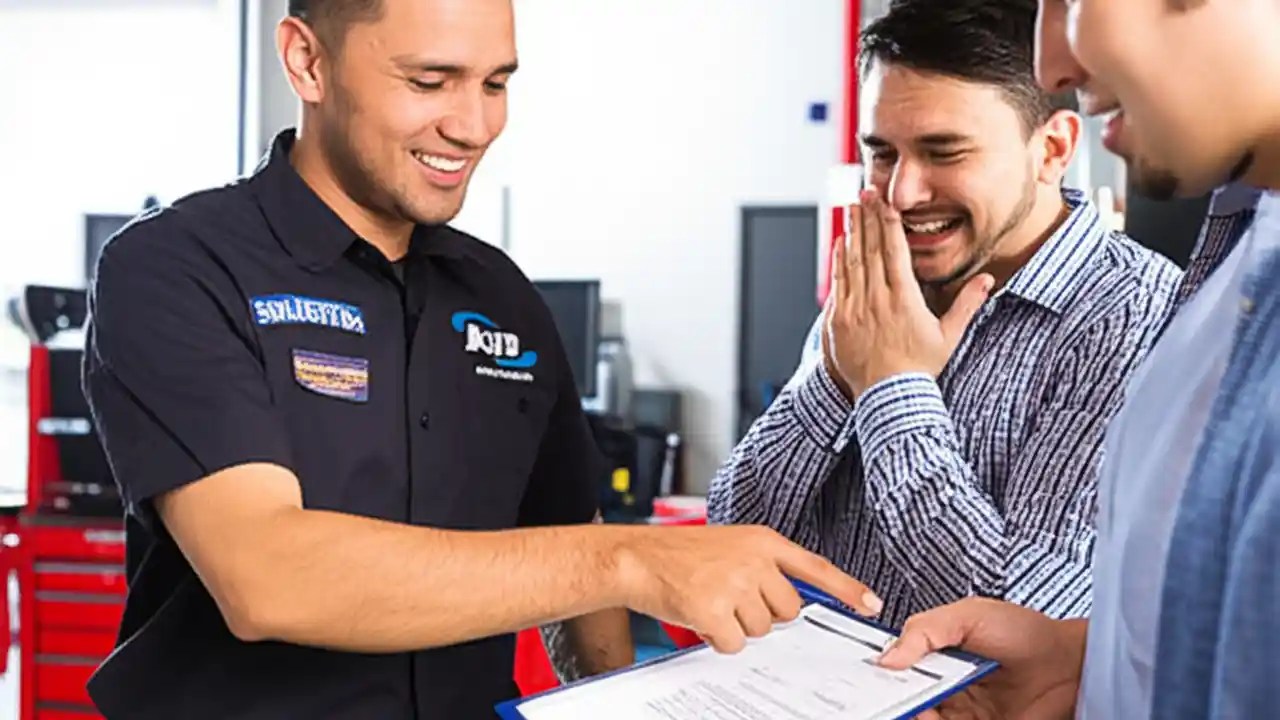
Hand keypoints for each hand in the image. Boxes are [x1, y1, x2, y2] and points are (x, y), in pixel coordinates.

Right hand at [614, 524, 881, 653]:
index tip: (872, 604)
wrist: (636, 557)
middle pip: (788, 611)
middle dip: (763, 614)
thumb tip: (788, 606)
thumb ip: (763, 567)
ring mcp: (734, 584)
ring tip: (710, 601)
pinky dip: (718, 639)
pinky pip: (735, 644)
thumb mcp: (730, 545)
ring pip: (762, 630)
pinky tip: (700, 617)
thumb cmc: (679, 554)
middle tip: (731, 599)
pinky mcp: (714, 609)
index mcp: (762, 541)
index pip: (815, 566)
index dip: (847, 588)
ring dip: (738, 626)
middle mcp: (754, 560)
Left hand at [823, 188, 993, 398]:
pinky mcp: (839, 321)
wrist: (890, 397)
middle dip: (868, 218)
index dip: (888, 222)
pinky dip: (839, 261)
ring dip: (853, 233)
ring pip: (852, 263)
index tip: (884, 200)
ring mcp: (855, 310)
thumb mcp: (950, 335)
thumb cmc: (921, 368)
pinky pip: (839, 284)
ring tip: (852, 209)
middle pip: (871, 249)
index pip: (895, 250)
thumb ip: (967, 304)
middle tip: (865, 192)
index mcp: (904, 299)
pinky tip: (841, 243)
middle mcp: (877, 300)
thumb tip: (988, 280)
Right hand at [879, 598, 1084, 719]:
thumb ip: (925, 630)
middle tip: (888, 700)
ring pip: (924, 718)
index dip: (881, 676)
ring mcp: (962, 712)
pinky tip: (932, 715)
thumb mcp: (969, 615)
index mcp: (936, 655)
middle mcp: (946, 686)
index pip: (897, 669)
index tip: (870, 680)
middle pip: (906, 700)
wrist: (1074, 664)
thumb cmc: (1028, 632)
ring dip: (916, 714)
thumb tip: (887, 656)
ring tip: (921, 709)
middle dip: (893, 701)